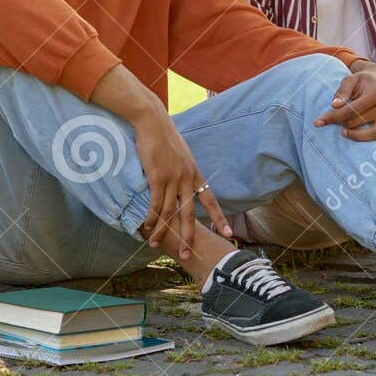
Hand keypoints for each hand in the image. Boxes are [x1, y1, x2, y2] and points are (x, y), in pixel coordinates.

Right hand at [131, 114, 230, 258]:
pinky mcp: (157, 176)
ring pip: (170, 212)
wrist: (153, 121)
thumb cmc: (164, 136)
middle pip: (190, 213)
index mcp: (195, 174)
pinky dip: (151, 217)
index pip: (211, 200)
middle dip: (188, 236)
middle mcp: (187, 178)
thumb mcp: (181, 154)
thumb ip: (184, 170)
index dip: (219, 218)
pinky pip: (155, 203)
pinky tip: (146, 227)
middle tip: (188, 254)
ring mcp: (173, 178)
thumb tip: (183, 181)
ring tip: (154, 245)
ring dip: (162, 231)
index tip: (229, 233)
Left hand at [315, 64, 375, 141]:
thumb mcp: (351, 79)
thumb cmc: (363, 81)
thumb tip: (334, 106)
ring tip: (344, 134)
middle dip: (342, 124)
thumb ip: (342, 92)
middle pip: (359, 122)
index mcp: (375, 95)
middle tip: (330, 122)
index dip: (333, 117)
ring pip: (374, 133)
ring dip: (358, 136)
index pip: (350, 111)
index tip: (318, 122)